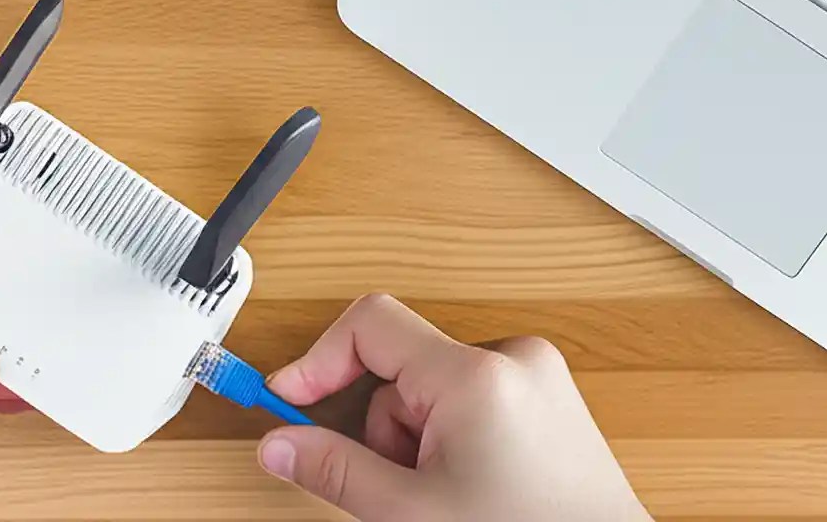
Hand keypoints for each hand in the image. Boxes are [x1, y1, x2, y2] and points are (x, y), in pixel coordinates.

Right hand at [258, 295, 650, 521]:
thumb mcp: (413, 514)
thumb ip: (336, 472)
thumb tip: (279, 444)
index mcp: (475, 376)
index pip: (371, 324)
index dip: (318, 360)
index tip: (289, 398)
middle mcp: (511, 359)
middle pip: (402, 367)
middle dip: (387, 429)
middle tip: (405, 488)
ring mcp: (536, 374)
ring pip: (434, 389)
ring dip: (421, 439)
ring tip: (452, 494)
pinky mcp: (548, 394)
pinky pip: (472, 398)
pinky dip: (455, 437)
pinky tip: (476, 483)